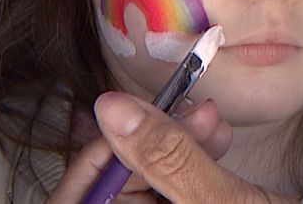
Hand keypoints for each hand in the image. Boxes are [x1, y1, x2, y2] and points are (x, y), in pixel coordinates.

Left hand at [48, 92, 296, 202]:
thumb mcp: (223, 202)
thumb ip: (167, 157)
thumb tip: (111, 108)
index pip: (79, 201)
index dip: (99, 156)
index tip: (126, 117)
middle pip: (113, 188)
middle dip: (148, 144)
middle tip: (194, 114)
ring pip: (145, 184)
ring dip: (175, 146)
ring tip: (215, 122)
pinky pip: (169, 189)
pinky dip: (189, 161)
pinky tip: (217, 139)